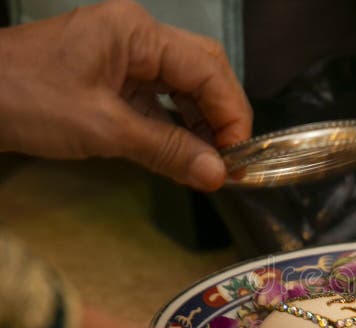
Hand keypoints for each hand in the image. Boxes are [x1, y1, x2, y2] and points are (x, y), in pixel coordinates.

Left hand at [0, 0, 251, 189]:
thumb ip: (166, 149)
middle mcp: (138, 37)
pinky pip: (159, 100)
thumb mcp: (102, 128)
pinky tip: (187, 154)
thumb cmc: (26, 101)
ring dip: (202, 125)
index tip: (239, 156)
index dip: (231, 113)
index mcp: (137, 32)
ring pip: (184, 87)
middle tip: (232, 159)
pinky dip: (176, 127)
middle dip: (222, 116)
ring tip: (213, 163)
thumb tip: (219, 175)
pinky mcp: (113, 78)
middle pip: (202, 71)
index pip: (207, 68)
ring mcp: (125, 56)